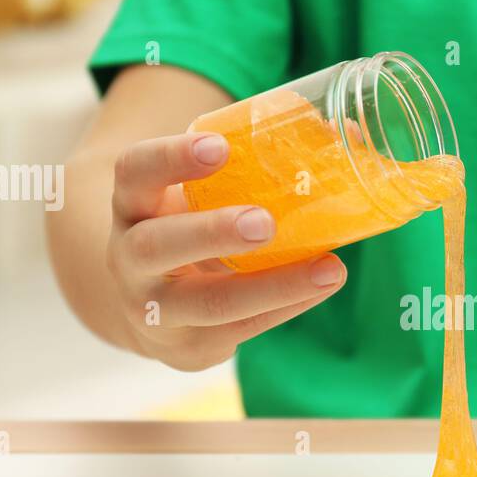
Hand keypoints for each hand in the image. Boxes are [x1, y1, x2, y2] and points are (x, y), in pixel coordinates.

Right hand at [106, 131, 345, 370]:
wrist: (147, 307)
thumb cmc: (187, 230)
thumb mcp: (196, 196)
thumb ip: (247, 167)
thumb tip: (346, 129)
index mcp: (132, 205)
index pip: (134, 172)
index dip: (170, 158)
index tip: (219, 147)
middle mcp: (130, 258)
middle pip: (156, 246)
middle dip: (212, 233)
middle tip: (264, 222)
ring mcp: (153, 309)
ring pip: (208, 302)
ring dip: (272, 287)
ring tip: (328, 269)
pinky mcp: (187, 347)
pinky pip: (241, 329)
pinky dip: (287, 307)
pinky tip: (322, 287)